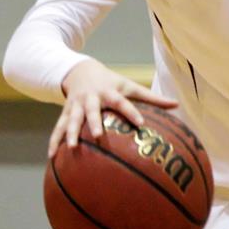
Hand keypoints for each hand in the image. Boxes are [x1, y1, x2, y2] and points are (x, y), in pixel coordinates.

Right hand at [50, 59, 178, 156]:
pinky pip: (58, 128)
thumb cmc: (111, 82)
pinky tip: (51, 157)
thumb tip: (177, 105)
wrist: (80, 71)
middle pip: (92, 111)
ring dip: (70, 133)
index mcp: (109, 92)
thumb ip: (152, 98)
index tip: (141, 124)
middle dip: (94, 122)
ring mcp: (75, 106)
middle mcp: (91, 99)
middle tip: (98, 136)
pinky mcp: (64, 113)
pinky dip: (54, 141)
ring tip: (70, 148)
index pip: (122, 102)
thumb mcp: (130, 86)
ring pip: (71, 120)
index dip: (131, 112)